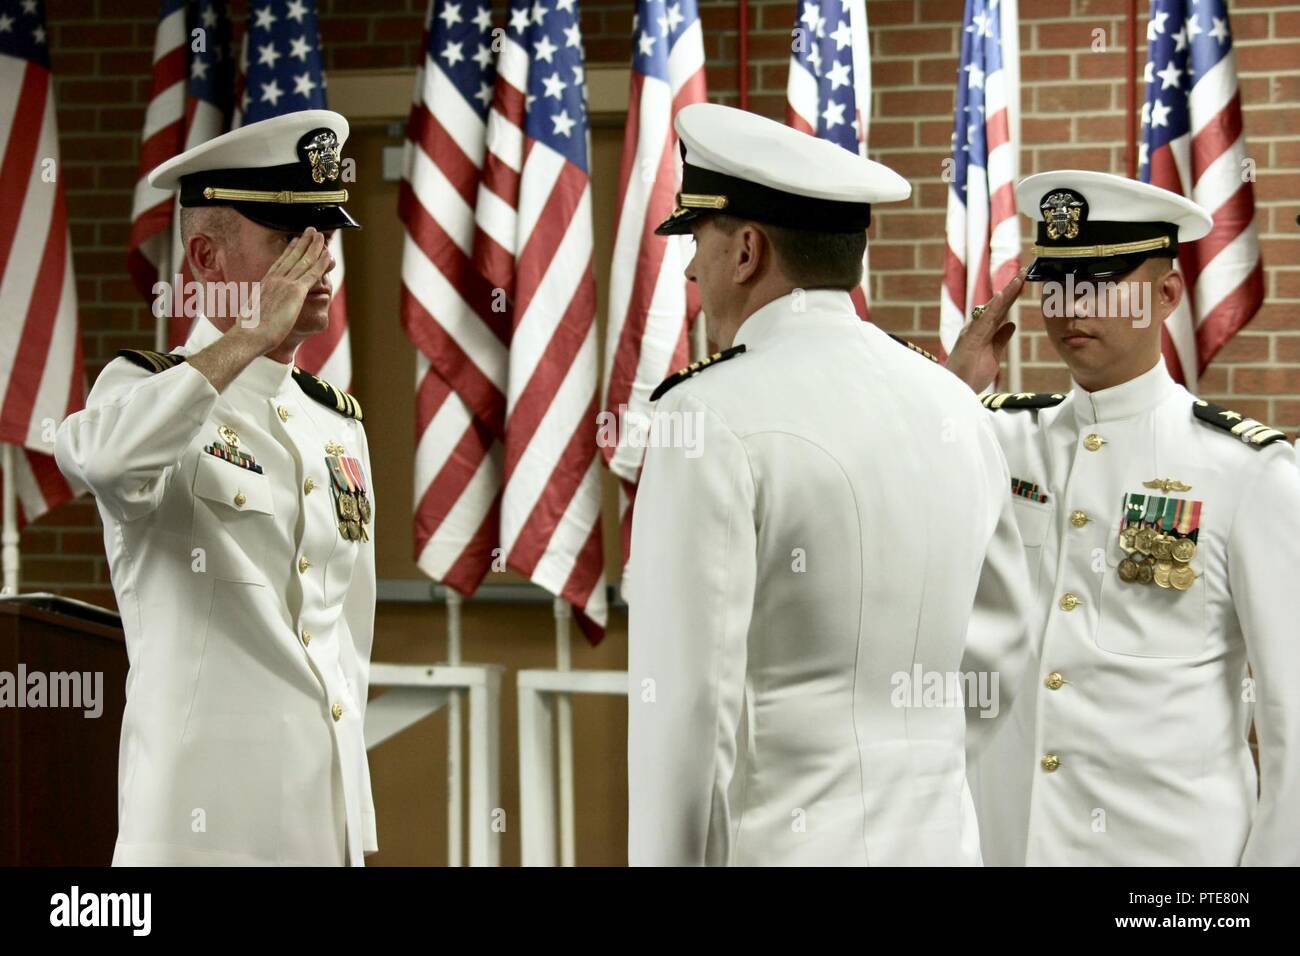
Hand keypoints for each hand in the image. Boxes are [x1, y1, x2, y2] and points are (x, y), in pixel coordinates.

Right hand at [240, 227, 331, 353]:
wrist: (249, 335)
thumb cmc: (248, 330)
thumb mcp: (251, 312)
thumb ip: (258, 307)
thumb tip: (255, 312)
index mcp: (265, 283)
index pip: (280, 263)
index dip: (289, 251)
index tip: (295, 241)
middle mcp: (275, 279)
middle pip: (292, 256)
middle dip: (303, 242)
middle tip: (311, 231)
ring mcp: (285, 284)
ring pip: (303, 261)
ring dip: (314, 247)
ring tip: (321, 236)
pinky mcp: (295, 292)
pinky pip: (312, 274)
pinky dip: (321, 263)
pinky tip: (328, 255)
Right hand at [946, 266, 1028, 393]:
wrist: (957, 390)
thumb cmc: (971, 375)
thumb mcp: (993, 355)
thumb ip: (1001, 339)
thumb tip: (1011, 324)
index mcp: (983, 332)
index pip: (1001, 310)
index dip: (1012, 297)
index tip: (1023, 282)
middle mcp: (977, 327)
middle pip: (998, 305)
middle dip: (1012, 289)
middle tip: (1025, 272)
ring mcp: (973, 331)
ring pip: (993, 308)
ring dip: (1007, 293)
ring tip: (1019, 278)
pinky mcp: (971, 338)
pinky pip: (984, 319)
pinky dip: (994, 307)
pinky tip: (1003, 295)